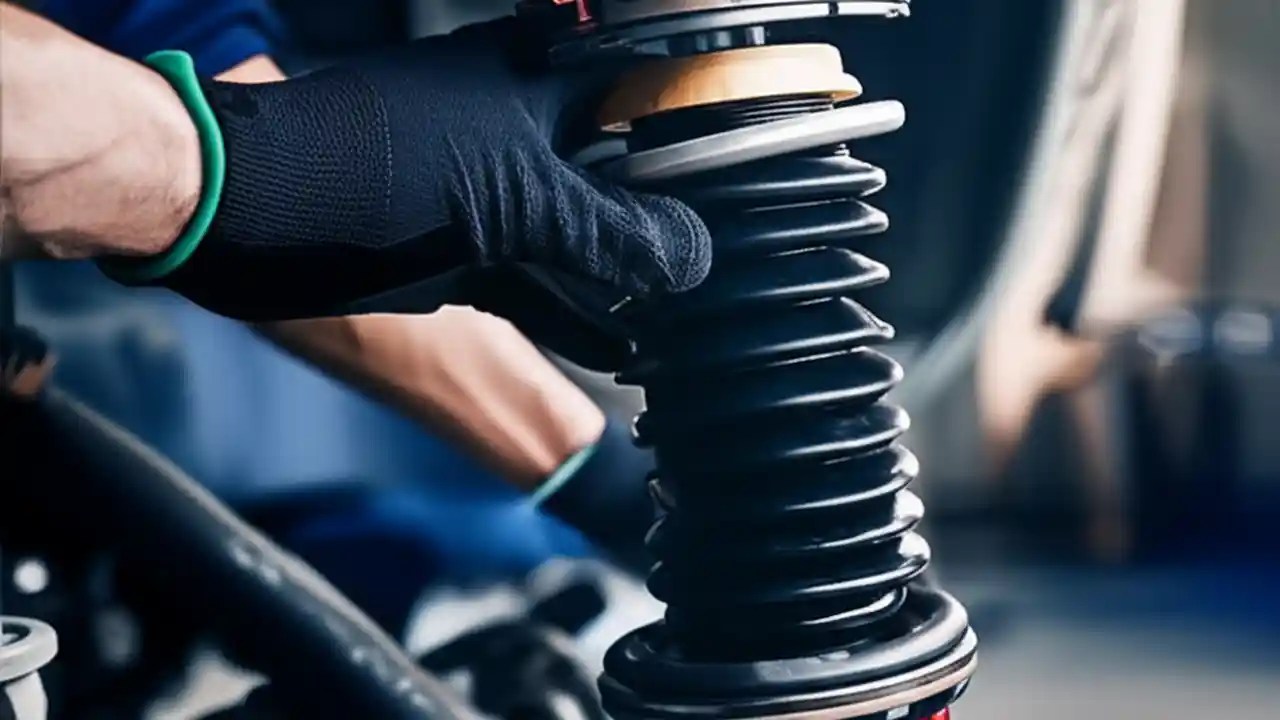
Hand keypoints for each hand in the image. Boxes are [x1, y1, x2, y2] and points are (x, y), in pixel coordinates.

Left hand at [154, 17, 710, 356]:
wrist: (254, 212)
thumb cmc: (379, 169)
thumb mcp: (518, 200)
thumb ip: (614, 232)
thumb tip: (694, 259)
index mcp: (548, 75)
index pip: (660, 90)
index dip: (714, 131)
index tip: (767, 180)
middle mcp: (533, 124)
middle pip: (632, 169)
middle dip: (681, 221)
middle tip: (743, 269)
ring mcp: (503, 186)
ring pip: (591, 233)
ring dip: (636, 280)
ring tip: (699, 324)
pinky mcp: (474, 244)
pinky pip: (546, 280)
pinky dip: (583, 315)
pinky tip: (628, 350)